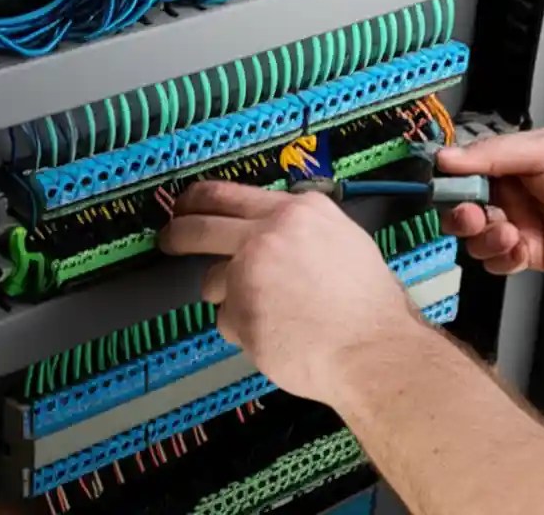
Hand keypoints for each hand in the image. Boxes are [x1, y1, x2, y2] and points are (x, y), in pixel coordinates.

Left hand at [158, 181, 422, 402]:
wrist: (374, 348)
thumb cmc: (369, 305)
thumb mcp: (345, 243)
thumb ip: (303, 232)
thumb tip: (274, 233)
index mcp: (299, 212)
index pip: (230, 194)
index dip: (199, 200)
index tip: (186, 206)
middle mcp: (268, 234)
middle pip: (198, 227)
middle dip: (176, 234)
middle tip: (169, 240)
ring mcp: (249, 273)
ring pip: (213, 281)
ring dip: (230, 297)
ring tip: (273, 314)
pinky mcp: (238, 313)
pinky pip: (228, 320)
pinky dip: (247, 330)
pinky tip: (280, 335)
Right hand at [437, 127, 543, 275]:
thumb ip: (493, 155)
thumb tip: (446, 158)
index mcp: (514, 160)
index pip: (466, 169)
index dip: (450, 180)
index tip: (442, 187)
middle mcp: (514, 192)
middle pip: (464, 206)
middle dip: (460, 213)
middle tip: (470, 214)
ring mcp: (521, 224)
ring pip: (477, 237)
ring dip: (483, 237)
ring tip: (506, 232)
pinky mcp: (531, 253)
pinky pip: (498, 261)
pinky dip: (500, 258)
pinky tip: (517, 248)